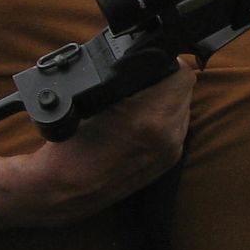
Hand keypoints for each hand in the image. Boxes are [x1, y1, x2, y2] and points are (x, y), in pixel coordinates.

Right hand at [19, 55, 197, 221]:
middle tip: (143, 78)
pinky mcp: (167, 162)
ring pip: (183, 109)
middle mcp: (168, 136)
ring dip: (168, 99)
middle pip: (185, 91)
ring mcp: (170, 152)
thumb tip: (144, 61)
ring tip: (141, 97)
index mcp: (152, 118)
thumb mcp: (95, 98)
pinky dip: (164, 118)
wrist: (65, 188)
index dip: (168, 63)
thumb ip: (127, 78)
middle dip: (167, 81)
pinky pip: (177, 128)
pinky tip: (142, 118)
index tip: (152, 61)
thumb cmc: (72, 144)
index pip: (182, 75)